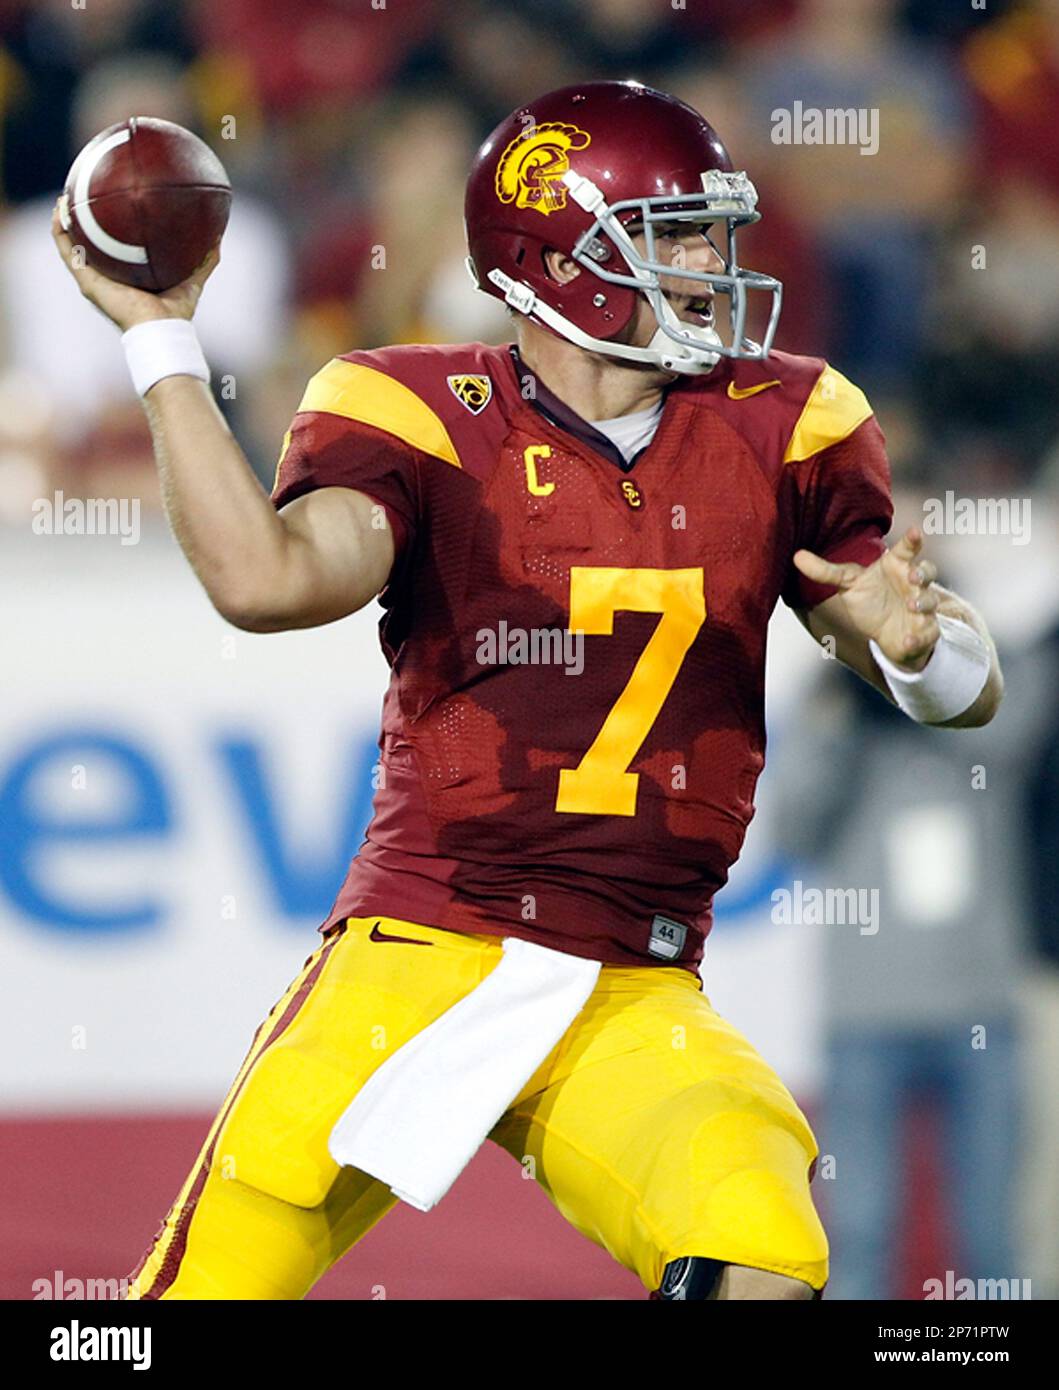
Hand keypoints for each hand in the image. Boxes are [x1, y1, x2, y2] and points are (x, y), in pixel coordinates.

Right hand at [51, 201, 219, 331]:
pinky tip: (59, 211)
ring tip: (63, 198)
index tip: (109, 203)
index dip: (109, 228)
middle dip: (83, 221)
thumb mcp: (192, 277)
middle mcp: (107, 277)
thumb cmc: (176, 312)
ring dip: (65, 220)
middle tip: (83, 196)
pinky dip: (60, 231)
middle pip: (89, 244)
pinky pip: (66, 252)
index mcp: (126, 276)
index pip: (113, 249)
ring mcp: (94, 279)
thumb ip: (204, 259)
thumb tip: (218, 237)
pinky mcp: (87, 282)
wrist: (159, 329)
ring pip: (71, 245)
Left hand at [793, 526, 939, 670]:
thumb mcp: (848, 584)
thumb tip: (796, 556)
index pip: (908, 549)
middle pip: (927, 571)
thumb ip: (826, 571)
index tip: (915, 531)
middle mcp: (913, 584)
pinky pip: (926, 634)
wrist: (886, 635)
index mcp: (897, 566)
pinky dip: (918, 638)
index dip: (913, 540)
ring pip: (931, 601)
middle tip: (912, 576)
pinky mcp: (925, 631)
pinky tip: (908, 640)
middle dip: (923, 572)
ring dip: (923, 602)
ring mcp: (922, 608)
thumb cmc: (871, 600)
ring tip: (912, 605)